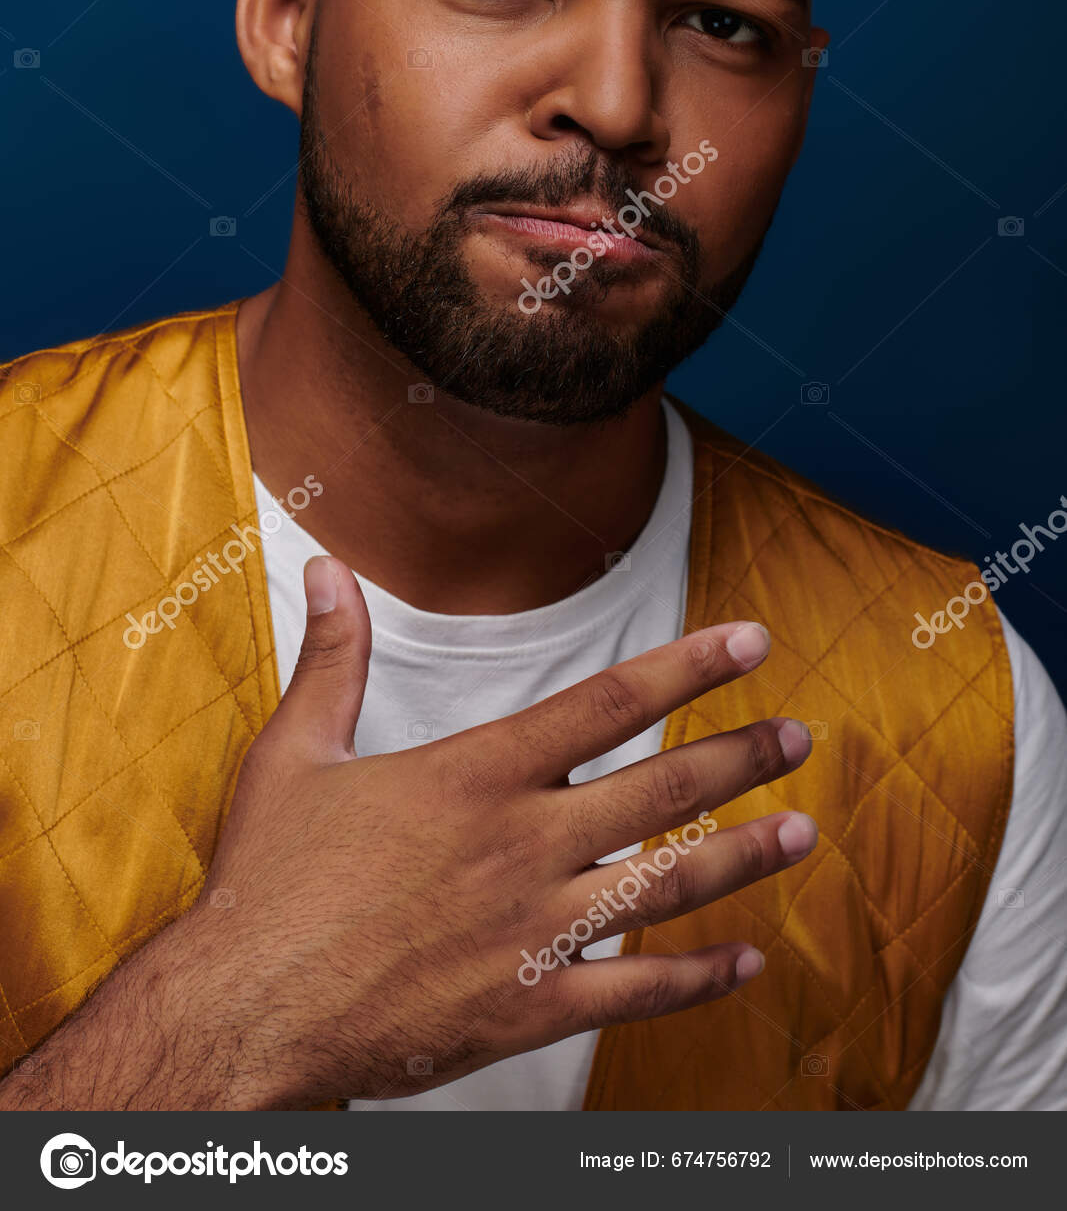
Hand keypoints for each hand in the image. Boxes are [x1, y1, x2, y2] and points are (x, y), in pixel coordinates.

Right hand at [189, 555, 816, 1107]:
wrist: (247, 1009)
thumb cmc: (269, 883)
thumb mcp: (294, 752)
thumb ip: (333, 659)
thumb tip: (330, 568)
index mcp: (477, 774)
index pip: (607, 702)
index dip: (688, 666)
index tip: (751, 643)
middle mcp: (523, 842)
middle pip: (663, 787)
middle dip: (741, 756)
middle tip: (799, 736)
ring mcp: (534, 927)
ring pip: (670, 883)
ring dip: (745, 853)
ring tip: (803, 831)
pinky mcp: (529, 1005)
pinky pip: (637, 990)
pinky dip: (698, 977)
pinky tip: (744, 961)